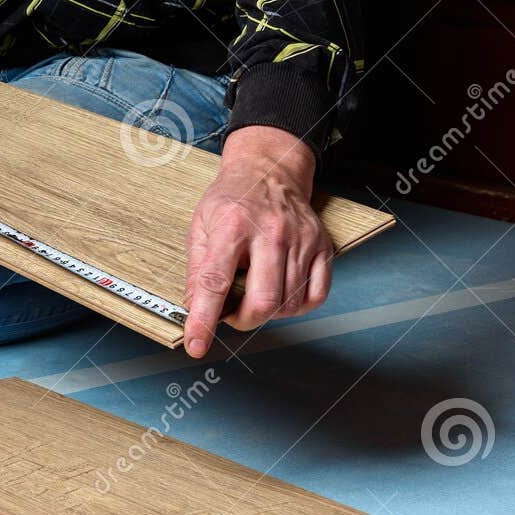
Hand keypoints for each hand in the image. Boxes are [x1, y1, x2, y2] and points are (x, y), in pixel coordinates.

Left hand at [183, 126, 331, 357]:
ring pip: (288, 304)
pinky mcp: (322, 246)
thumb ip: (197, 270)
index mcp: (233, 226)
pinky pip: (316, 296)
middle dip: (243, 320)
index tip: (197, 344)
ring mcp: (301, 240)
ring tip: (255, 293)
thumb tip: (193, 310)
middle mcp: (271, 233)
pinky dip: (297, 307)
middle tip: (233, 312)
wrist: (270, 170)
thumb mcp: (200, 226)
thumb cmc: (233, 199)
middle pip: (262, 302)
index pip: (216, 282)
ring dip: (268, 313)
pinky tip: (281, 295)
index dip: (204, 319)